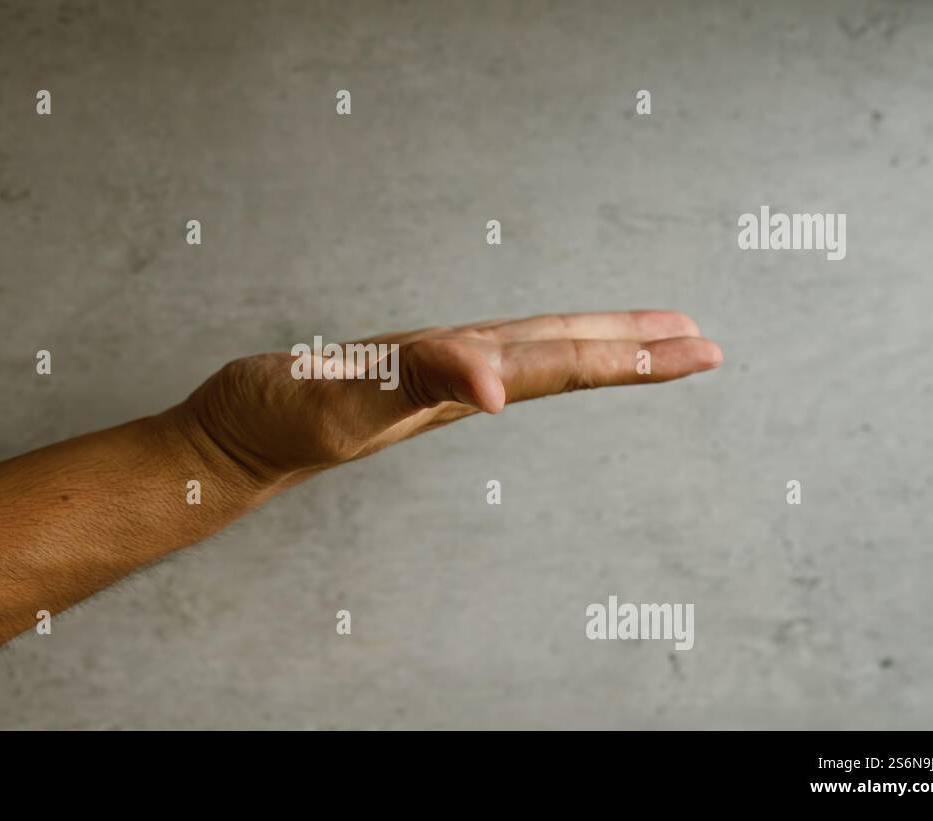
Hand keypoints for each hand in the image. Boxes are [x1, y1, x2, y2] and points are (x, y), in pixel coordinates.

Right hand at [178, 311, 721, 486]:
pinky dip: (517, 350)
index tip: (698, 346)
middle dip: (633, 351)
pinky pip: (475, 353)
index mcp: (457, 381)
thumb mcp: (349, 398)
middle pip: (559, 357)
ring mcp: (425, 377)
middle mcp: (453, 379)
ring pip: (525, 354)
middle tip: (705, 344)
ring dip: (588, 348)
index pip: (561, 360)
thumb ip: (421, 379)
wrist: (227, 440)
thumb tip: (499, 389)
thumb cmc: (278, 421)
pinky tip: (521, 360)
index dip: (629, 353)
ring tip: (641, 344)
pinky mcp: (394, 372)